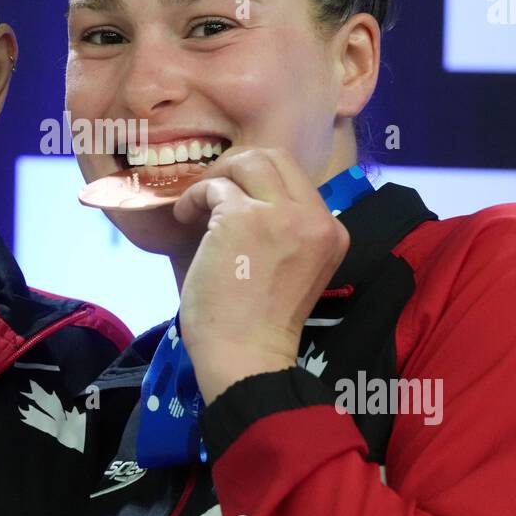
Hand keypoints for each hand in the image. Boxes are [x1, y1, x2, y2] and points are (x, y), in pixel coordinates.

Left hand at [173, 148, 349, 403]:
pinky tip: (184, 217)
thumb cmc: (261, 323)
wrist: (247, 357)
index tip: (236, 198)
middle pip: (276, 158)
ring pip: (247, 161)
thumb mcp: (293, 267)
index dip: (261, 181)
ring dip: (216, 178)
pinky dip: (195, 197)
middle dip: (239, 166)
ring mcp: (280, 214)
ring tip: (198, 205)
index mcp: (331, 231)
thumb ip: (284, 230)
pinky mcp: (242, 218)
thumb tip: (245, 194)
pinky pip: (215, 187)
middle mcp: (313, 217)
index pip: (298, 179)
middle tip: (214, 190)